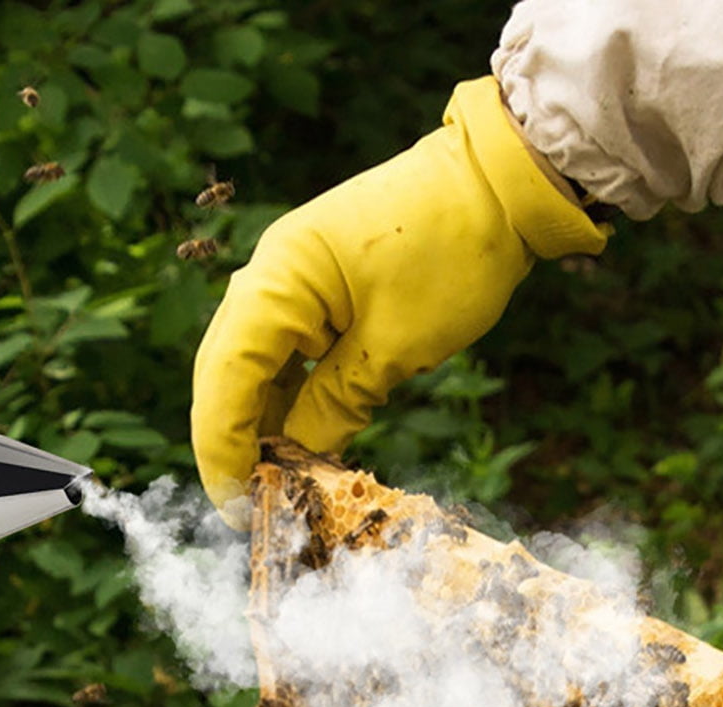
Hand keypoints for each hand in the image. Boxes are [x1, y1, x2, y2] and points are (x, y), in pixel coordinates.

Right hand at [190, 78, 608, 519]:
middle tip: (247, 507)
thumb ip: (332, 408)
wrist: (500, 182)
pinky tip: (293, 441)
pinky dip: (282, 399)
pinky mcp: (309, 289)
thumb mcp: (394, 349)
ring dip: (255, 425)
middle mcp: (265, 275)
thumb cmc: (454, 256)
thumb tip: (292, 466)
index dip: (223, 451)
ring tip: (272, 483)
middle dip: (230, 444)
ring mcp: (284, 279)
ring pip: (246, 368)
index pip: (224, 381)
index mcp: (277, 281)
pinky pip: (278, 354)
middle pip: (222, 375)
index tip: (236, 507)